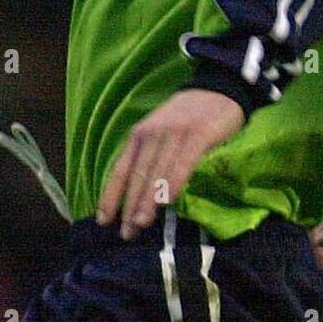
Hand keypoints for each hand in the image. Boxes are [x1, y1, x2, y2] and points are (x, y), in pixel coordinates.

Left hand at [98, 89, 245, 240]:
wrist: (219, 88)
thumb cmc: (188, 116)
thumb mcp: (161, 130)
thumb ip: (149, 154)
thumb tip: (138, 192)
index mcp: (139, 134)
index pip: (120, 170)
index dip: (111, 196)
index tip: (104, 221)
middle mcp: (152, 134)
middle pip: (138, 175)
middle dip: (129, 206)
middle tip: (127, 233)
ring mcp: (174, 133)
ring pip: (157, 173)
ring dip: (147, 201)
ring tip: (140, 224)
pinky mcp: (197, 134)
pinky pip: (182, 164)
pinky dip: (172, 184)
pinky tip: (167, 202)